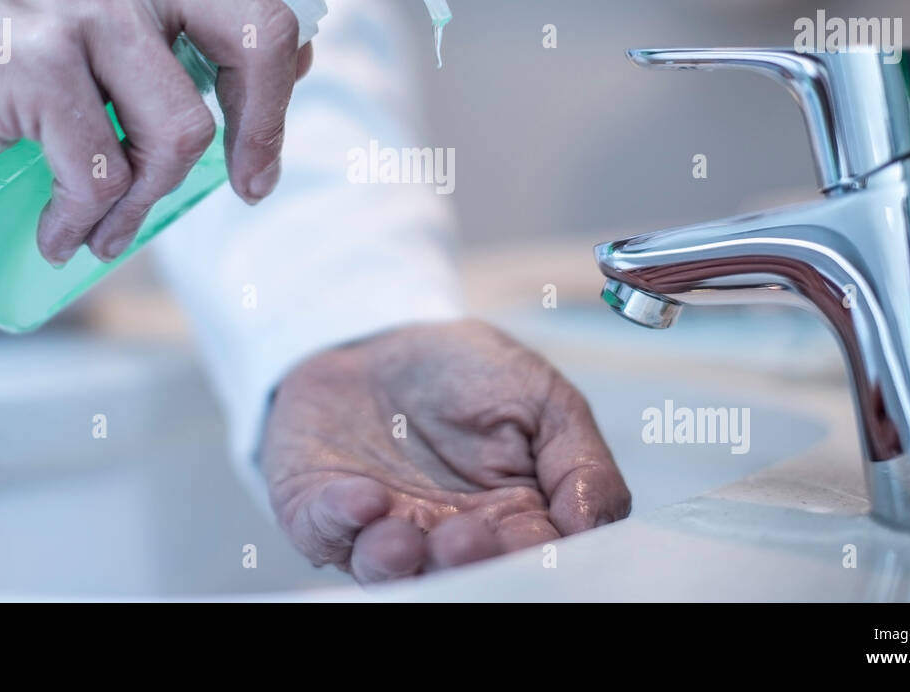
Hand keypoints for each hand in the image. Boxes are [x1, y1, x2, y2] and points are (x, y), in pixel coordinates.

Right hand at [0, 0, 429, 263]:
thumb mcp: (104, 2)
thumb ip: (195, 22)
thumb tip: (303, 67)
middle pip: (267, 30)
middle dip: (270, 127)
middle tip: (250, 183)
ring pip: (186, 124)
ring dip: (154, 200)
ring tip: (112, 222)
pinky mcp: (33, 56)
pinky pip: (108, 169)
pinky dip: (96, 219)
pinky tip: (69, 229)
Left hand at [262, 319, 630, 582]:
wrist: (385, 336)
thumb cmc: (469, 372)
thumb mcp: (544, 398)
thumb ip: (579, 461)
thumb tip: (589, 526)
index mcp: (510, 522)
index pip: (529, 557)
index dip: (532, 556)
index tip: (534, 539)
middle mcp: (445, 538)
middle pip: (456, 574)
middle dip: (460, 563)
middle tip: (466, 538)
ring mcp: (381, 529)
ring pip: (386, 569)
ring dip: (393, 559)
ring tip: (402, 538)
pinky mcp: (320, 509)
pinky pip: (325, 530)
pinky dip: (340, 519)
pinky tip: (361, 498)